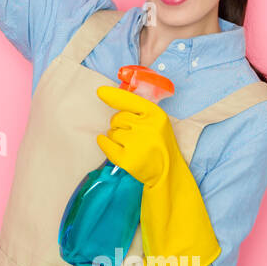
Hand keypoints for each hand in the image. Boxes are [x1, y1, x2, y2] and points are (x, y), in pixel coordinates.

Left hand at [96, 84, 220, 265]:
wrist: (167, 174)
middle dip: (120, 126)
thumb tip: (108, 93)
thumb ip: (138, 109)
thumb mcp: (156, 123)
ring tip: (132, 146)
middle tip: (133, 137)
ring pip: (111, 132)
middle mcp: (148, 128)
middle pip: (117, 118)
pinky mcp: (127, 160)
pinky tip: (113, 147)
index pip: (131, 100)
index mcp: (156, 115)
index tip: (99, 91)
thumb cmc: (158, 144)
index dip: (114, 95)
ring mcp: (138, 144)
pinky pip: (105, 144)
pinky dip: (105, 144)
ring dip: (116, 137)